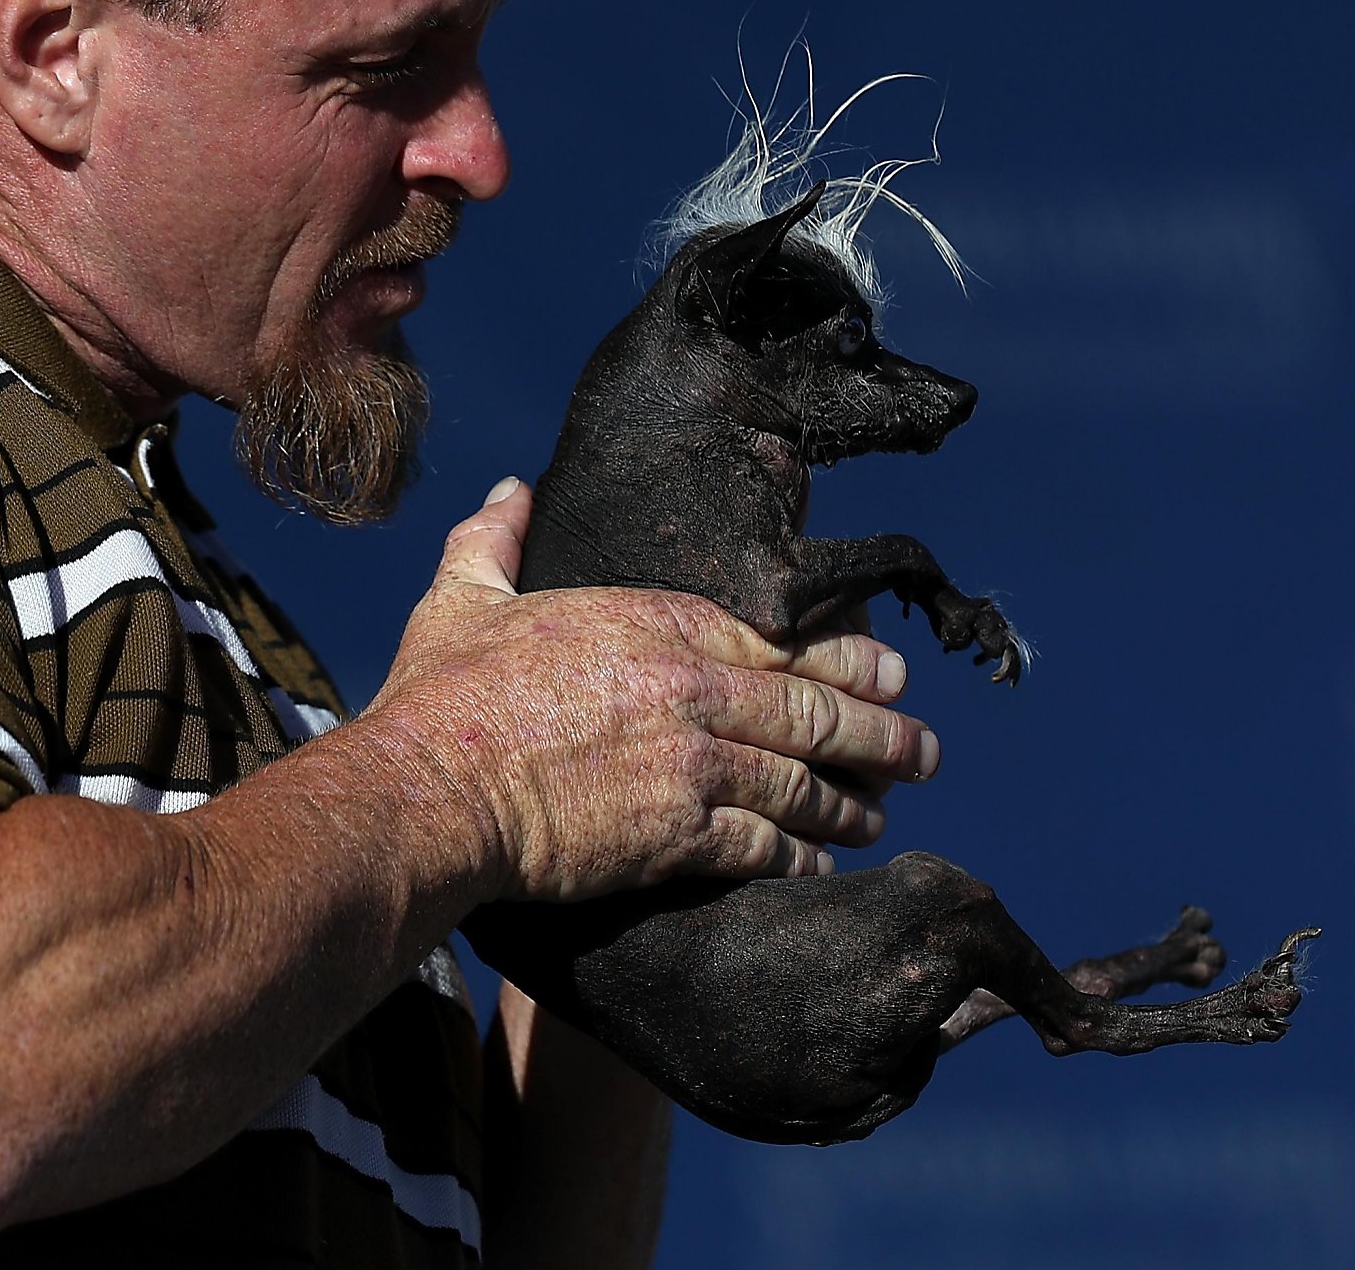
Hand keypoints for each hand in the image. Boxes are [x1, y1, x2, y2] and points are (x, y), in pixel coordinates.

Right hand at [357, 479, 939, 901]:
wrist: (430, 793)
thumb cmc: (440, 699)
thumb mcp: (463, 599)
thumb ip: (496, 538)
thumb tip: (517, 486)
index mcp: (653, 623)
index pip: (776, 636)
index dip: (842, 655)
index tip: (885, 668)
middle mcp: (690, 688)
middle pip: (812, 707)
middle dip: (878, 729)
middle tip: (924, 746)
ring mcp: (692, 763)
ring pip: (801, 781)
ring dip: (849, 801)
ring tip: (879, 813)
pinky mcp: (680, 835)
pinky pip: (764, 846)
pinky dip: (799, 858)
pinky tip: (821, 868)